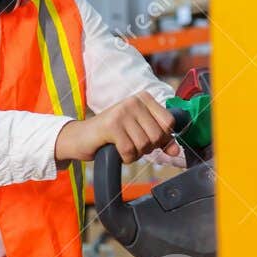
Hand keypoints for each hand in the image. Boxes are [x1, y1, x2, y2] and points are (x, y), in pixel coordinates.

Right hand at [54, 92, 180, 164]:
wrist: (80, 137)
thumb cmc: (112, 135)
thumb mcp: (140, 133)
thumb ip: (160, 140)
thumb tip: (177, 151)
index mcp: (144, 98)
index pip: (169, 122)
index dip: (162, 137)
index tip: (148, 139)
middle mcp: (134, 101)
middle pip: (158, 135)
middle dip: (147, 148)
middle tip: (132, 144)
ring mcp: (122, 112)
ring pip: (144, 144)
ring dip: (135, 153)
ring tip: (123, 146)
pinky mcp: (111, 126)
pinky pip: (129, 150)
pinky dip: (125, 157)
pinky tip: (117, 151)